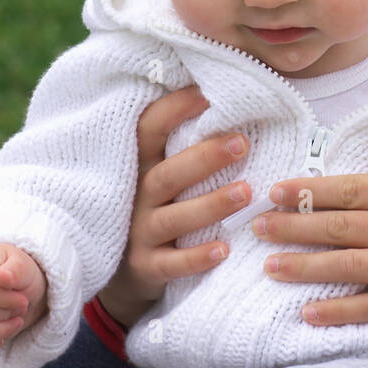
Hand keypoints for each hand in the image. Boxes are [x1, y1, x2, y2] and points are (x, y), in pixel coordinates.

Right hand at [0, 243, 47, 361]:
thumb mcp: (24, 264)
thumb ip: (16, 268)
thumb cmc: (17, 273)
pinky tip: (0, 342)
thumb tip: (4, 276)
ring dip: (1, 331)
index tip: (23, 299)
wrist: (15, 285)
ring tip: (16, 321)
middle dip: (6, 314)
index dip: (9, 299)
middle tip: (21, 309)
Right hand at [95, 86, 252, 327]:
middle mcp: (137, 196)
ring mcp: (139, 233)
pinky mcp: (146, 267)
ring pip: (174, 218)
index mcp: (141, 166)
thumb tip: (226, 100)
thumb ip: (181, 145)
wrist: (121, 272)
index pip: (149, 130)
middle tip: (242, 143)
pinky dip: (197, 257)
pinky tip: (225, 249)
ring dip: (210, 204)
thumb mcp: (158, 173)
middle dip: (204, 157)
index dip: (174, 110)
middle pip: (168, 174)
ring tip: (246, 192)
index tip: (207, 95)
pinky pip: (172, 264)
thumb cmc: (154, 207)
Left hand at [251, 135, 367, 349]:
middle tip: (257, 226)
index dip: (311, 190)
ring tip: (269, 264)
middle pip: (342, 227)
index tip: (277, 189)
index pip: (354, 188)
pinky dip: (340, 312)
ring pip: (350, 267)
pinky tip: (309, 312)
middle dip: (294, 227)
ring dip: (305, 267)